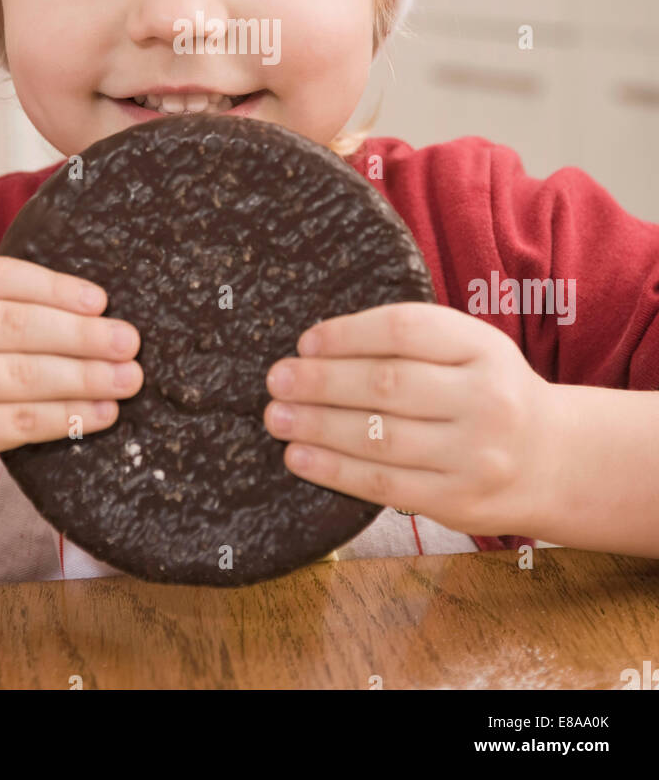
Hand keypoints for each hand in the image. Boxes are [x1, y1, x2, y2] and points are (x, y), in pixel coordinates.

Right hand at [0, 256, 141, 537]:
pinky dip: (68, 416)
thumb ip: (1, 319)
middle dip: (81, 333)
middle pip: (14, 324)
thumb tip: (98, 313)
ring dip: (85, 376)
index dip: (53, 286)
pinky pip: (20, 421)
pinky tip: (103, 414)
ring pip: (22, 374)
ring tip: (129, 379)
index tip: (101, 301)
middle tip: (130, 342)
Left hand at [263, 302, 557, 537]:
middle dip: (321, 381)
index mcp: (483, 348)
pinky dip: (334, 470)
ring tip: (277, 417)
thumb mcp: (470, 350)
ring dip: (318, 426)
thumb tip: (319, 347)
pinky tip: (299, 456)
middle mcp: (484, 399)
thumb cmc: (490, 392)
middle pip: (387, 384)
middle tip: (277, 379)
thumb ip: (412, 342)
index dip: (348, 334)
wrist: (554, 459)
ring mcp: (474, 454)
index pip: (405, 329)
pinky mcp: (457, 501)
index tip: (306, 341)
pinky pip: (384, 484)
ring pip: (379, 437)